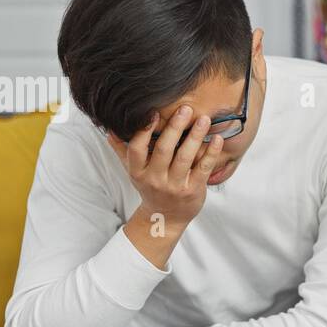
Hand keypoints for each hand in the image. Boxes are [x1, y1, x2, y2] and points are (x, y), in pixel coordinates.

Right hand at [111, 104, 224, 229]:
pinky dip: (211, 153)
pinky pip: (203, 168)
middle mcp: (155, 179)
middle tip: (185, 109)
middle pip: (164, 150)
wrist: (166, 217)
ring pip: (185, 157)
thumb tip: (110, 129)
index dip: (144, 131)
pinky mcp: (193, 190)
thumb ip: (123, 150)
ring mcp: (174, 186)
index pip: (136, 149)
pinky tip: (217, 139)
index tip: (154, 112)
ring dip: (195, 136)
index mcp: (138, 172)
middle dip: (175, 128)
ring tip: (204, 119)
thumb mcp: (134, 172)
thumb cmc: (151, 188)